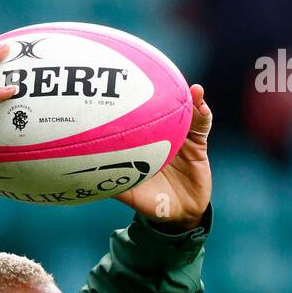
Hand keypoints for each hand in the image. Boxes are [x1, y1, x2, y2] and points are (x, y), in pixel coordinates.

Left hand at [116, 83, 211, 228]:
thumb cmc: (153, 204)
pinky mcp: (198, 144)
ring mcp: (181, 138)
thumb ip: (114, 185)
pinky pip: (202, 125)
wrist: (180, 215)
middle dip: (164, 91)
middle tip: (160, 77)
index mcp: (146, 144)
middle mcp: (163, 136)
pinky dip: (203, 114)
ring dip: (189, 98)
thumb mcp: (131, 195)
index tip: (131, 87)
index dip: (140, 102)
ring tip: (192, 89)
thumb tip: (88, 178)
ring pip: (185, 113)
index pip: (143, 118)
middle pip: (165, 109)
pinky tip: (202, 105)